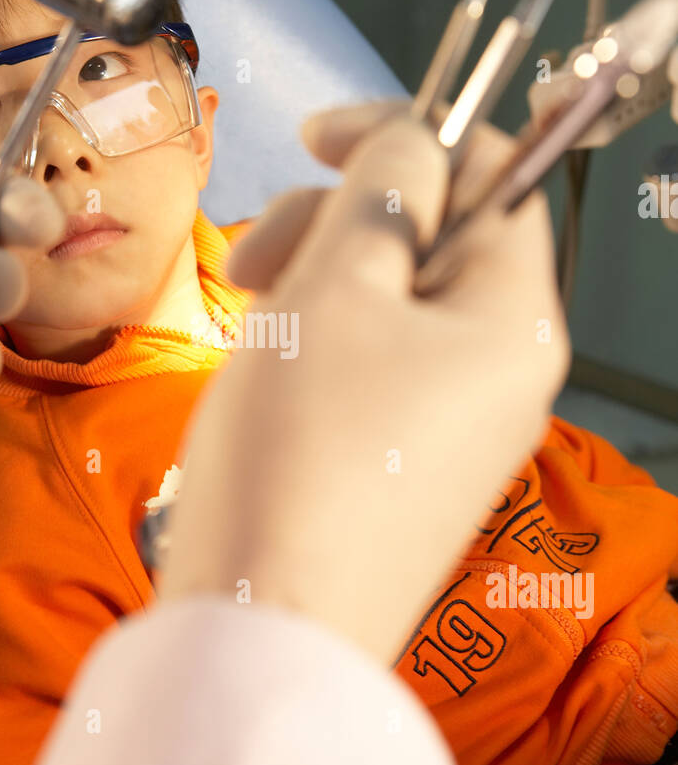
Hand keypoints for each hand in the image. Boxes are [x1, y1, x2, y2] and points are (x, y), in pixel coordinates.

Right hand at [160, 103, 570, 663]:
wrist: (262, 627)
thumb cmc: (299, 449)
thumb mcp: (335, 287)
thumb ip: (382, 191)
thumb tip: (414, 143)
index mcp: (518, 318)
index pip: (497, 177)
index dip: (409, 137)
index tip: (316, 139)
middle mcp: (508, 372)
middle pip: (439, 240)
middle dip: (343, 221)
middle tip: (252, 255)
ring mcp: (459, 425)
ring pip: (396, 303)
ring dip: (320, 280)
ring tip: (247, 316)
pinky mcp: (409, 467)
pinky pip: (376, 367)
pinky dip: (320, 343)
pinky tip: (266, 369)